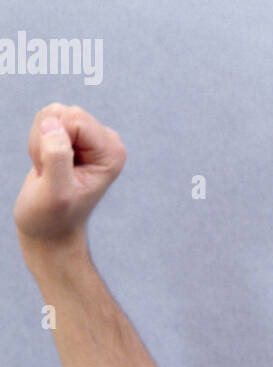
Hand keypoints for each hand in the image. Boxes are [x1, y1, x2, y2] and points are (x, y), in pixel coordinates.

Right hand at [14, 103, 125, 248]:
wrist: (48, 226)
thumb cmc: (53, 215)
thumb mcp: (55, 192)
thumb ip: (56, 157)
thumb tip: (53, 124)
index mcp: (112, 153)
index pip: (74, 119)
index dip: (55, 142)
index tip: (59, 171)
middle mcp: (106, 142)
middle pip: (62, 112)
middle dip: (46, 140)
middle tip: (52, 172)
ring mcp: (89, 138)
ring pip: (51, 114)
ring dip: (40, 141)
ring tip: (49, 169)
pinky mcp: (72, 135)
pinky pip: (43, 119)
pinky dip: (36, 140)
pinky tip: (45, 163)